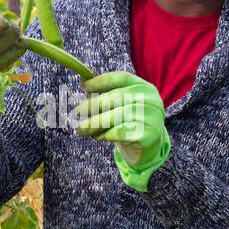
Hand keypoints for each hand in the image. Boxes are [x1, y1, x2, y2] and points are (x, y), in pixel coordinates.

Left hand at [74, 71, 170, 189]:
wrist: (149, 150)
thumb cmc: (130, 124)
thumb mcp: (121, 107)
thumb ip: (106, 95)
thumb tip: (84, 83)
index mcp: (144, 88)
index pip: (122, 78)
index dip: (101, 81)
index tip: (85, 87)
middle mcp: (151, 100)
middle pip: (117, 97)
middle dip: (93, 105)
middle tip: (76, 113)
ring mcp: (152, 117)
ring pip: (117, 116)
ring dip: (95, 123)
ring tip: (82, 129)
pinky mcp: (149, 135)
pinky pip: (120, 132)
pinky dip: (105, 134)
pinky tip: (99, 137)